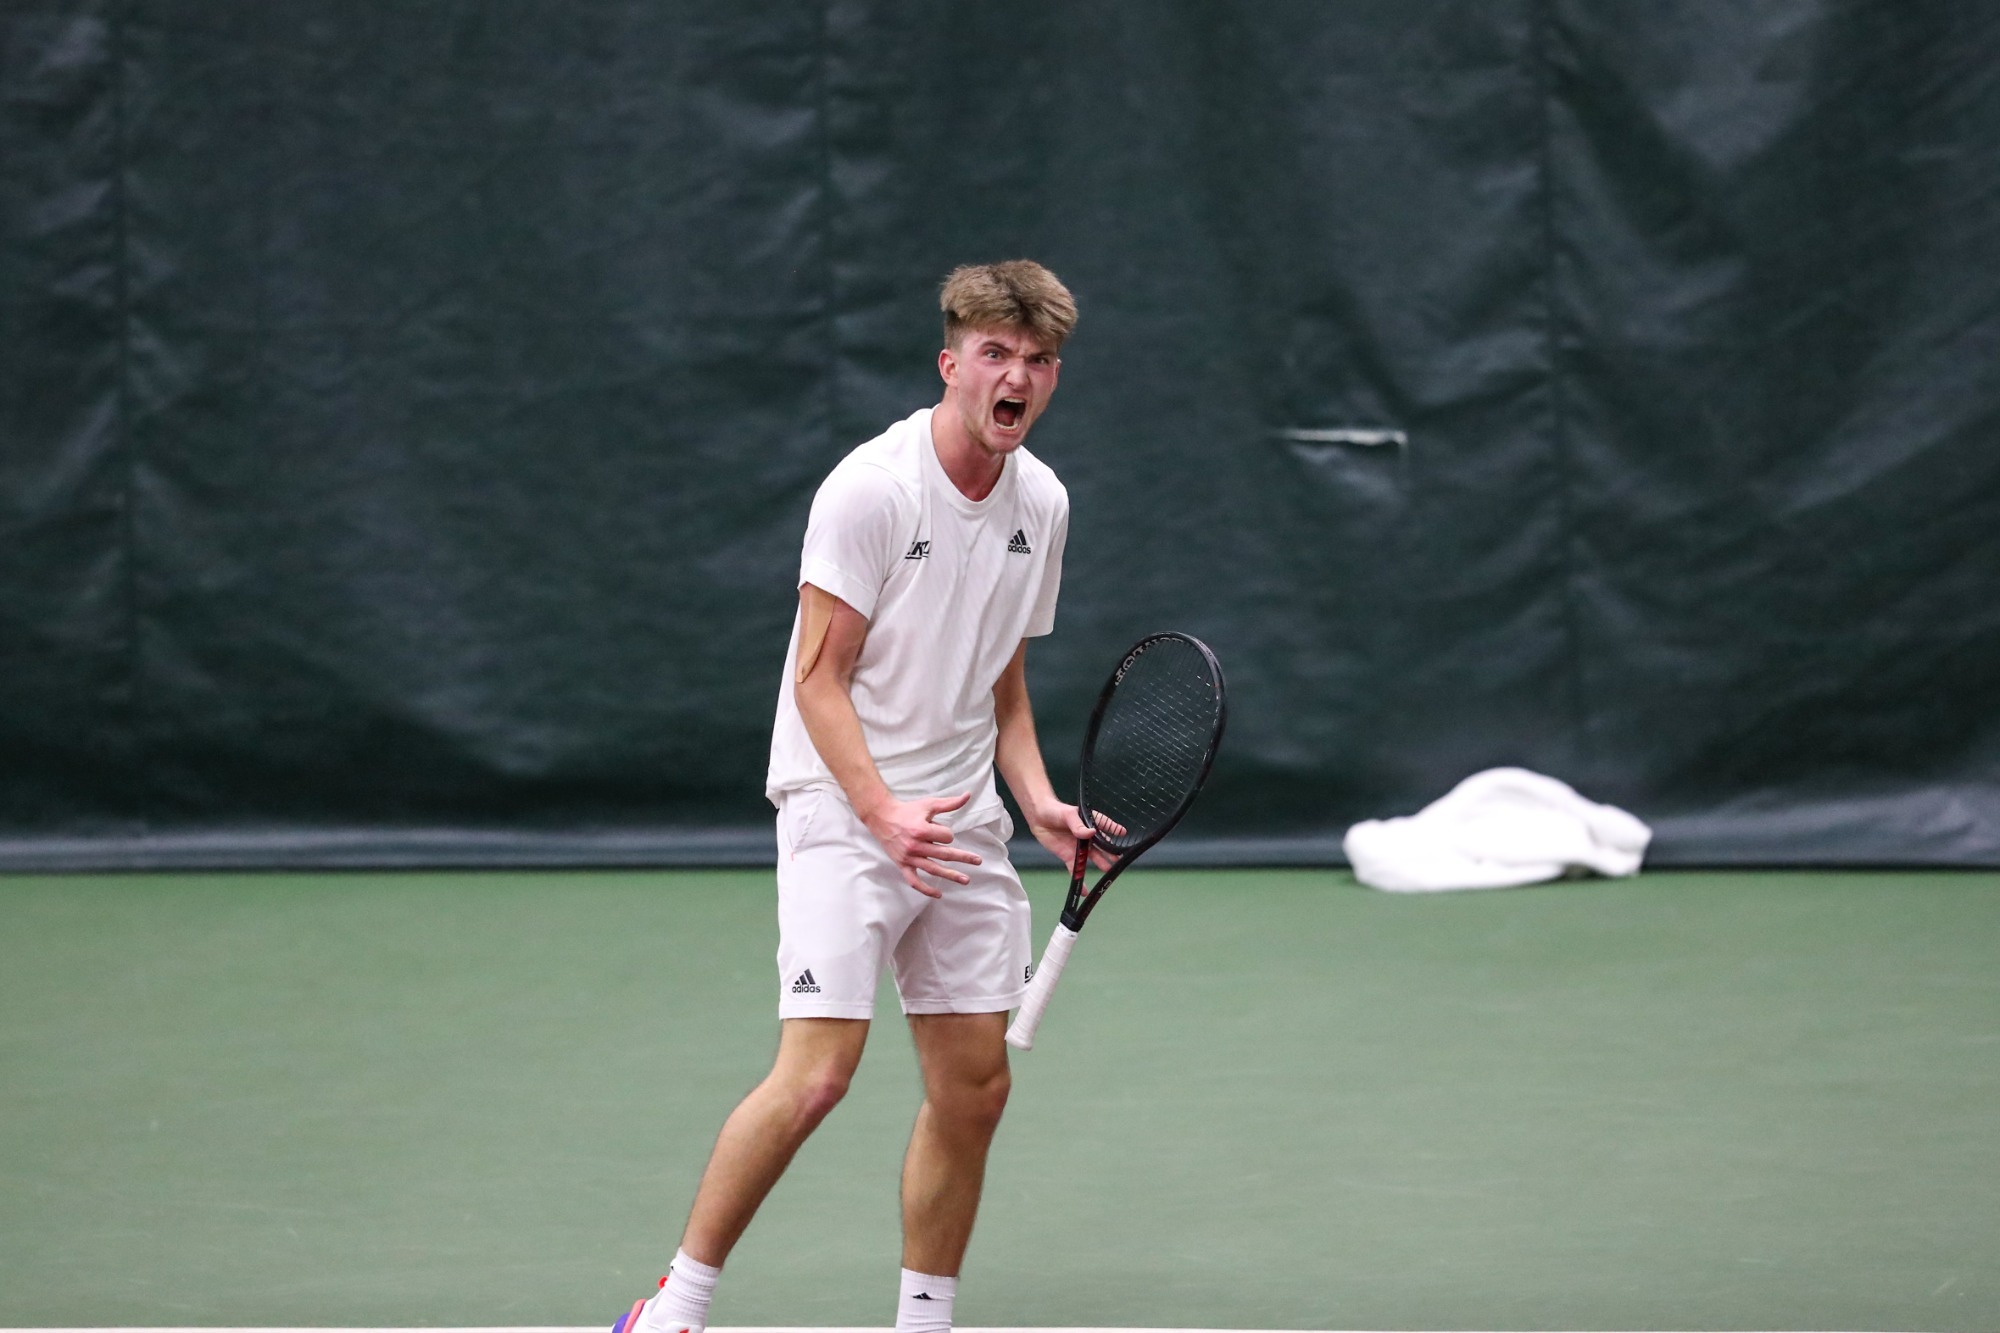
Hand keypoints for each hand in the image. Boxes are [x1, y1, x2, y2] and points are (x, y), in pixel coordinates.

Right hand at [861, 791, 981, 897]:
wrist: (882, 817)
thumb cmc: (907, 810)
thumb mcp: (928, 805)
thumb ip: (950, 803)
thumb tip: (968, 795)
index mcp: (921, 830)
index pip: (946, 837)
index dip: (947, 833)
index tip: (942, 831)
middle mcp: (915, 846)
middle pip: (944, 854)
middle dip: (963, 857)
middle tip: (978, 861)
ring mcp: (909, 857)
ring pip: (933, 869)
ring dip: (951, 875)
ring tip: (966, 880)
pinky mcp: (902, 865)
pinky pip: (914, 881)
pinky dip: (926, 889)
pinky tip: (938, 894)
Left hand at [1024, 798, 1121, 871]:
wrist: (1038, 817)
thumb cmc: (1055, 810)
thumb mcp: (1068, 815)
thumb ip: (1078, 825)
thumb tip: (1091, 833)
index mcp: (1089, 822)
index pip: (1104, 826)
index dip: (1114, 829)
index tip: (1123, 833)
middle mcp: (1086, 836)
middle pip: (1101, 846)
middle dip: (1110, 852)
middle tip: (1119, 860)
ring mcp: (1078, 847)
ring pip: (1092, 858)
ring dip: (1101, 864)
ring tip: (1109, 871)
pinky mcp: (1068, 856)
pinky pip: (1075, 869)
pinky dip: (1080, 878)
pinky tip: (1084, 889)